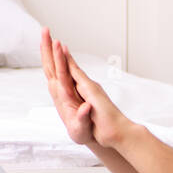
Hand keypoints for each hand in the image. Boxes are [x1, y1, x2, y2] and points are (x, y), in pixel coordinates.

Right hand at [39, 28, 133, 148]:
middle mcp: (88, 87)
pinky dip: (70, 73)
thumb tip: (83, 98)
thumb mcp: (98, 112)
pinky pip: (76, 83)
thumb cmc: (110, 123)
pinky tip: (67, 71)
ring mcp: (89, 92)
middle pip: (71, 67)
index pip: (73, 70)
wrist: (119, 133)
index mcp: (89, 88)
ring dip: (65, 61)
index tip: (57, 43)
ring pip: (73, 73)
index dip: (64, 57)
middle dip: (61, 54)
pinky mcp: (90, 98)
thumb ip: (87, 100)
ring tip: (58, 50)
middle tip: (53, 39)